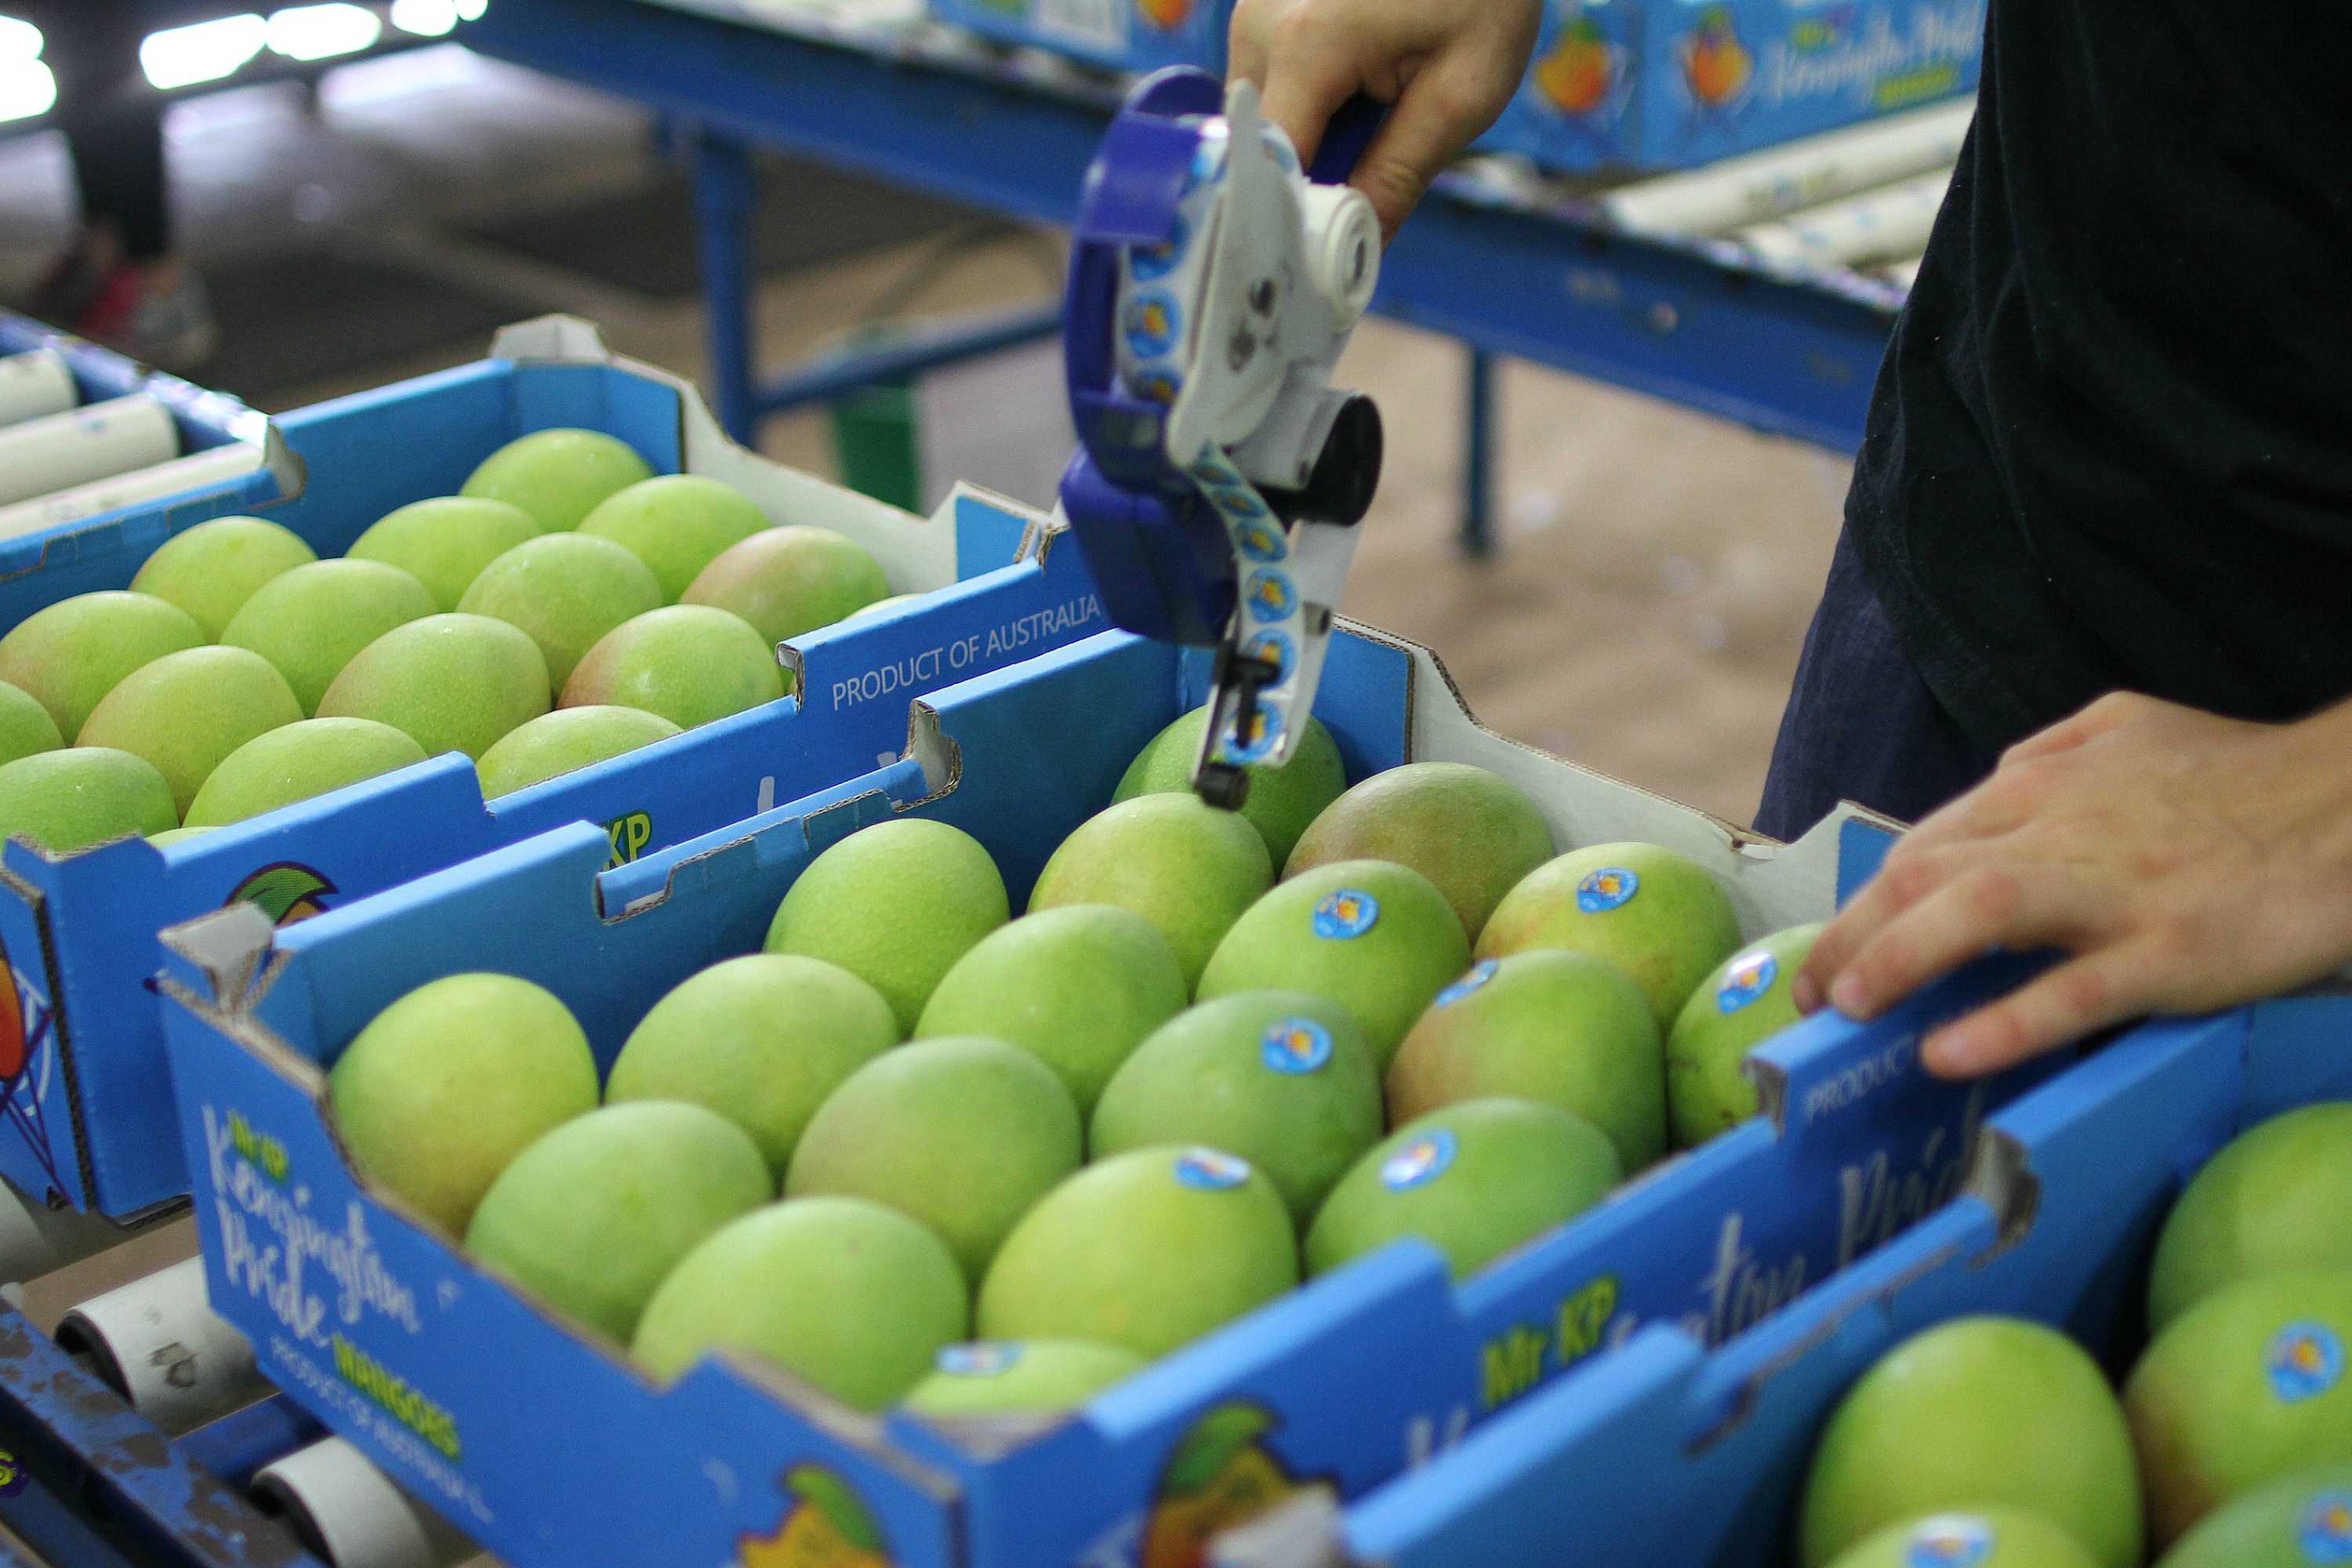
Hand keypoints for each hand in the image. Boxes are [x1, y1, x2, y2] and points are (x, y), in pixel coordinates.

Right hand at [1229, 0, 1541, 240]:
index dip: (1295, 222)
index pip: (1271, 171)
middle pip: (1261, 145)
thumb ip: (1400, 176)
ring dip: (1314, 131)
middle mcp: (1260, 20)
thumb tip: (1356, 251)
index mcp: (1307, 44)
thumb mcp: (1464, 92)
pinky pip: (1271, 79)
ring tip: (1381, 99)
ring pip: (1263, 114)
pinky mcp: (1262, 0)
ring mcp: (1254, 5)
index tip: (1327, 257)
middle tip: (1379, 165)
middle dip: (1312, 173)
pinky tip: (1365, 75)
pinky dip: (1313, 97)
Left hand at [1795, 691, 2351, 1077]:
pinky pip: (2071, 989)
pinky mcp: (2170, 948)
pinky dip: (2002, 1022)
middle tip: (1812, 998)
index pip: (1922, 846)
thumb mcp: (2130, 728)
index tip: (1829, 954)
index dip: (1863, 904)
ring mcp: (2115, 891)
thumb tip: (1991, 777)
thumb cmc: (2244, 773)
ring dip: (1897, 960)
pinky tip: (1948, 1052)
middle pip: (1923, 876)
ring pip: (1975, 912)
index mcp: (2043, 783)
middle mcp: (2062, 829)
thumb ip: (2050, 751)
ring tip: (1849, 1012)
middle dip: (1852, 938)